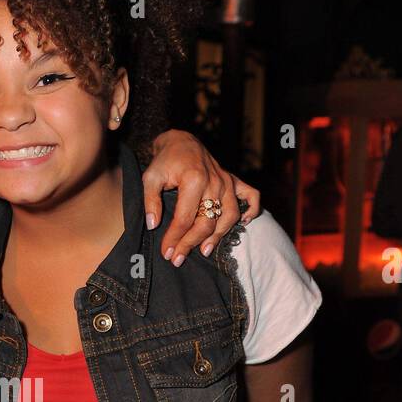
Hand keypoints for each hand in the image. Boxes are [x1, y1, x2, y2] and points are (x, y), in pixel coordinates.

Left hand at [143, 129, 260, 265]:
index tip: (167, 253)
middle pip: (207, 222)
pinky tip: (245, 223)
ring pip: (228, 216)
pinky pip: (251, 196)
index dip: (175, 239)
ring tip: (204, 251)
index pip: (185, 218)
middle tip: (178, 259)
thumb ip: (150, 201)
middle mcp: (214, 182)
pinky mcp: (234, 181)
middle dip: (191, 244)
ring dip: (218, 236)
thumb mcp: (150, 178)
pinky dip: (251, 210)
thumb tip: (153, 225)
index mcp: (193, 180)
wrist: (182, 142)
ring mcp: (226, 182)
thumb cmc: (166, 161)